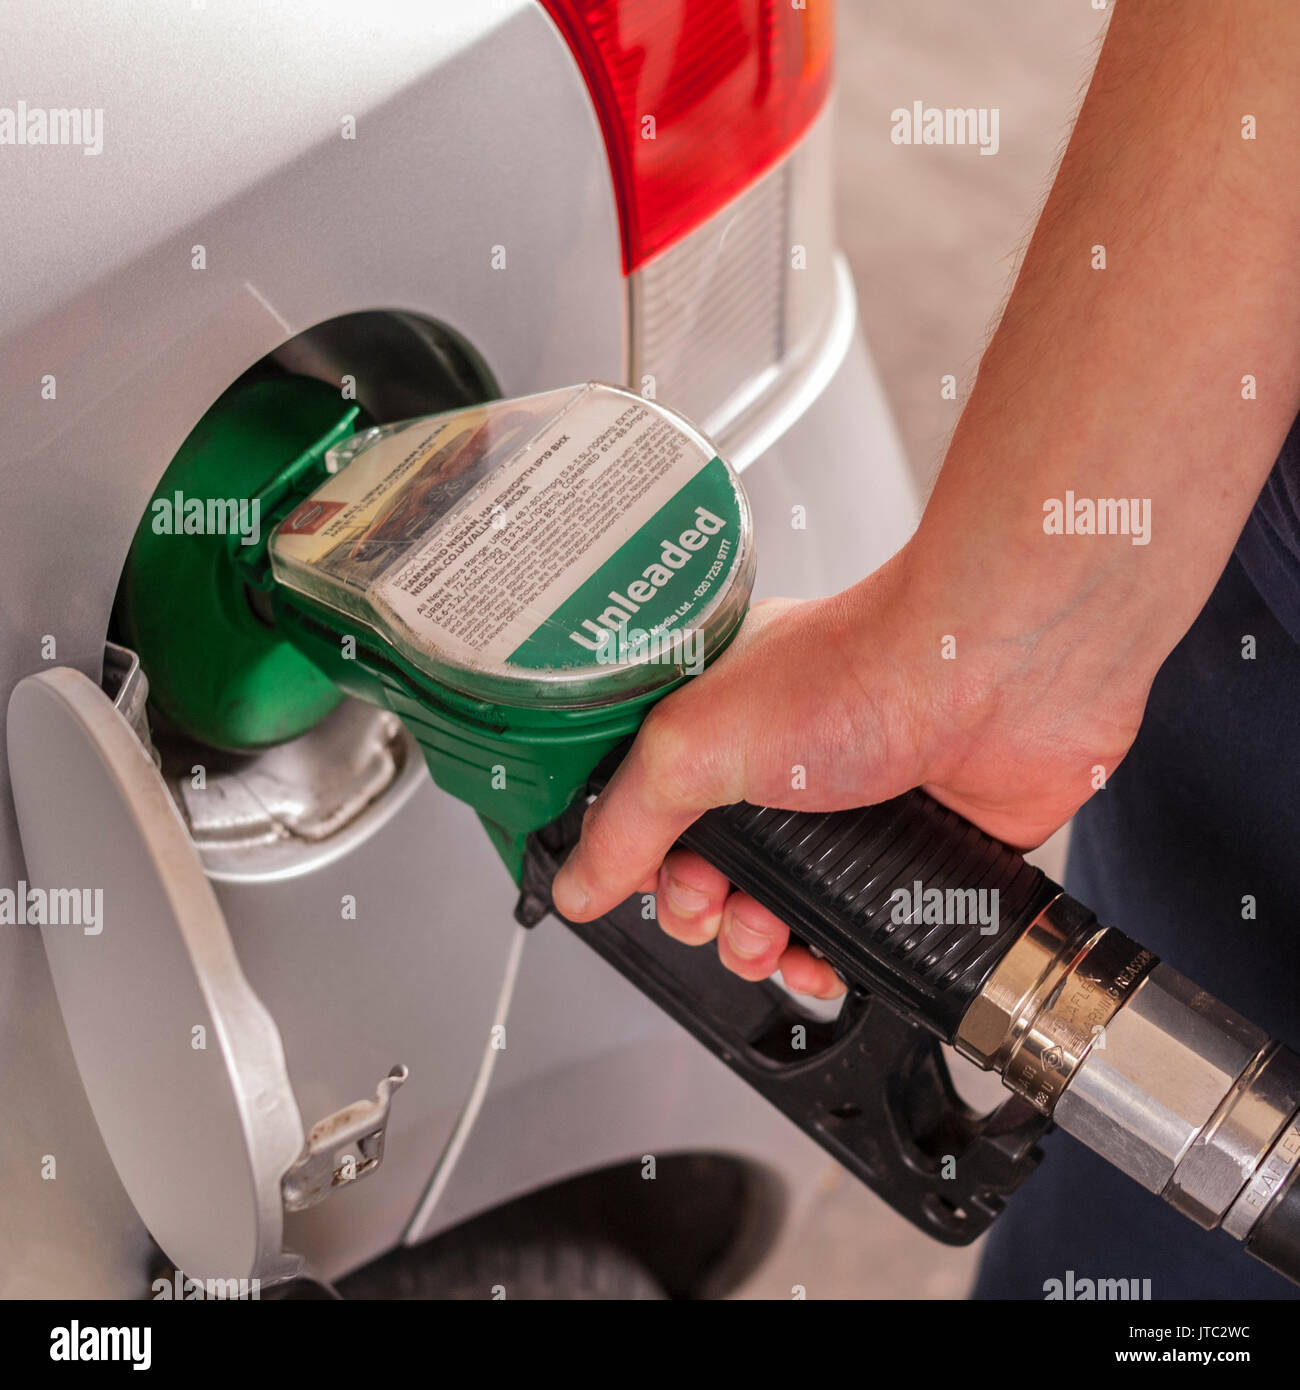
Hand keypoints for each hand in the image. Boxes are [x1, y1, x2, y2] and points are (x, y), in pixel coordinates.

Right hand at [551, 542, 1149, 997]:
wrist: (994, 672)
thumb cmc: (860, 668)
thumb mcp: (697, 743)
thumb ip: (629, 819)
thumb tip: (577, 882)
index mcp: (723, 725)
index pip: (656, 813)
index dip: (646, 864)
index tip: (653, 883)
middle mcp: (785, 766)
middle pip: (719, 872)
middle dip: (706, 914)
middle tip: (716, 911)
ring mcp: (853, 810)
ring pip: (787, 909)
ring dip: (765, 946)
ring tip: (770, 946)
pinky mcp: (917, 849)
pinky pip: (863, 928)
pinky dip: (838, 958)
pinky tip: (828, 962)